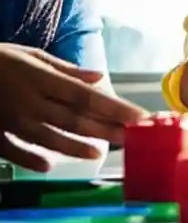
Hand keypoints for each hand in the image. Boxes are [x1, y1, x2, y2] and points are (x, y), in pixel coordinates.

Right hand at [0, 43, 142, 170]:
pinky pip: (11, 149)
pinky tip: (48, 166)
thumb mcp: (30, 55)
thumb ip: (65, 70)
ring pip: (47, 137)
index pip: (86, 96)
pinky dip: (29, 158)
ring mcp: (9, 118)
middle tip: (132, 139)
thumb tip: (99, 77)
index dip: (114, 108)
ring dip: (74, 146)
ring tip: (98, 153)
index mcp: (40, 78)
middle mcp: (28, 100)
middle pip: (73, 119)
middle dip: (105, 130)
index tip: (139, 117)